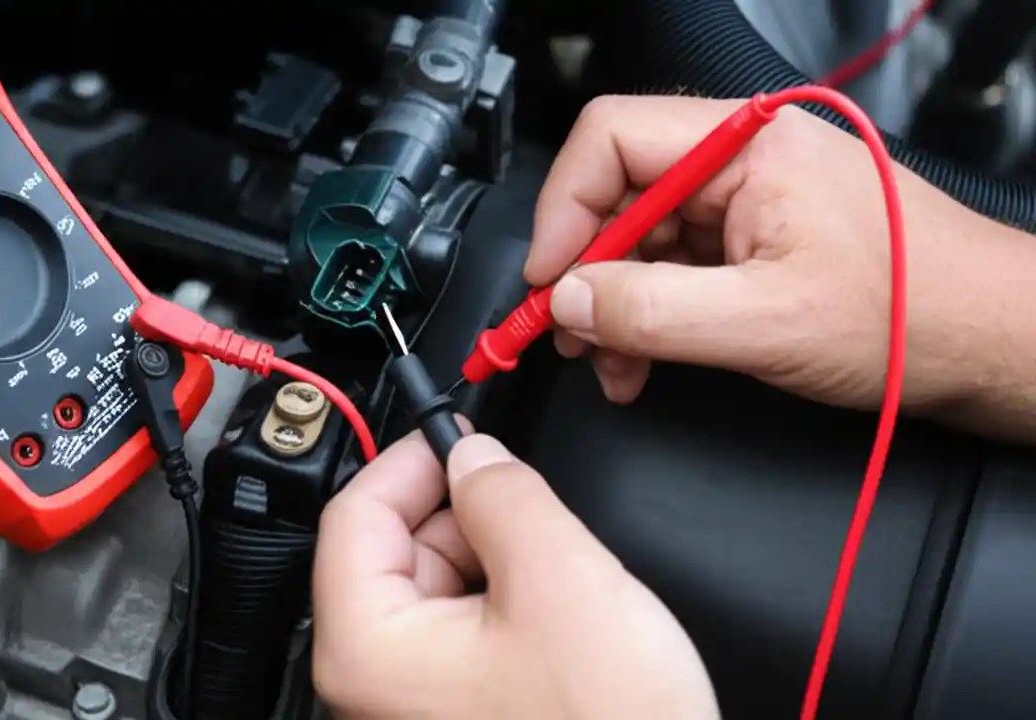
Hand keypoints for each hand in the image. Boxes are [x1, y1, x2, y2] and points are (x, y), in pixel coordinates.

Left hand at [312, 430, 718, 719]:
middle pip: (392, 548)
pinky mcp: (452, 713)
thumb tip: (475, 455)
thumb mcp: (560, 579)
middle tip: (524, 506)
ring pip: (433, 586)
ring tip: (554, 584)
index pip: (353, 514)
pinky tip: (551, 619)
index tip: (455, 433)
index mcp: (367, 648)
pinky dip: (502, 602)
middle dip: (461, 515)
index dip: (410, 460)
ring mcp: (411, 703)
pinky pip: (460, 630)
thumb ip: (504, 495)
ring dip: (490, 560)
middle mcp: (372, 683)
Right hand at [530, 95, 1035, 427]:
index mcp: (747, 145)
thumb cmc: (915, 316)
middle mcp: (742, 159)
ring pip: (639, 237)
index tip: (547, 279)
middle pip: (618, 192)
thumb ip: (653, 312)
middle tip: (567, 332)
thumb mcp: (766, 323)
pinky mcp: (753, 237)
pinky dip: (647, 315)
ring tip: (611, 363)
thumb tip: (569, 299)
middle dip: (585, 270)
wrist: (989, 342)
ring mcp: (748, 198)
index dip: (563, 210)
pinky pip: (673, 265)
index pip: (612, 139)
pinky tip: (641, 359)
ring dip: (613, 305)